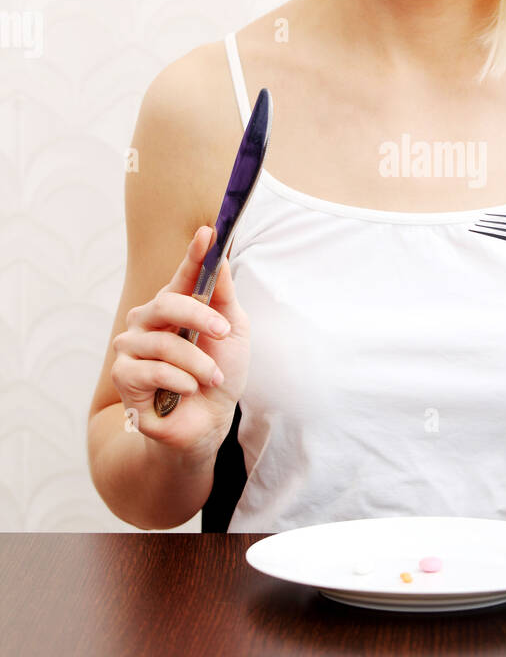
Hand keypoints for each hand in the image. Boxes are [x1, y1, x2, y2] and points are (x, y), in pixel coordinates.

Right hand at [110, 225, 249, 458]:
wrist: (208, 423)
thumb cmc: (219, 375)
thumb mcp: (232, 334)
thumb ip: (224, 296)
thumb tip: (220, 257)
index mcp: (173, 306)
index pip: (183, 275)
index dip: (194, 255)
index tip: (208, 233)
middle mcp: (146, 321)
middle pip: (167, 302)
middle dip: (201, 317)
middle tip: (223, 333)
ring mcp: (130, 347)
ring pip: (164, 342)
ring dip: (198, 364)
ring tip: (210, 379)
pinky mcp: (123, 376)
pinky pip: (152, 369)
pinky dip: (180, 381)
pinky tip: (188, 391)